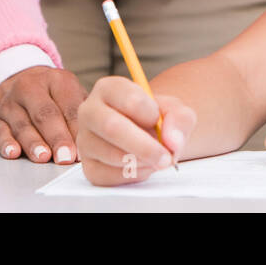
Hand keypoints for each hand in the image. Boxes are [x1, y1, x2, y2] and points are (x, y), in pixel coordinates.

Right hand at [0, 66, 85, 163]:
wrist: (18, 81)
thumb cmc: (53, 95)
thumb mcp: (70, 93)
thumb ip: (80, 113)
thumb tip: (91, 139)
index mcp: (56, 80)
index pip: (68, 104)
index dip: (76, 128)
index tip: (83, 149)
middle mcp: (29, 88)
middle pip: (44, 114)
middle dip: (56, 137)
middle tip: (65, 156)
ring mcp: (10, 103)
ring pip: (22, 125)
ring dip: (33, 143)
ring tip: (43, 157)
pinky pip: (0, 132)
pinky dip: (5, 144)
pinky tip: (13, 152)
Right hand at [76, 76, 195, 185]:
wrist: (148, 134)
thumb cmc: (156, 118)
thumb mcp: (175, 110)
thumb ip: (180, 119)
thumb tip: (172, 142)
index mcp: (109, 88)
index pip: (129, 99)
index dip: (150, 114)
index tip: (159, 121)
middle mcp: (90, 111)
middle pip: (112, 127)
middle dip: (144, 146)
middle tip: (166, 157)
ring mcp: (85, 140)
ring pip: (111, 154)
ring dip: (142, 161)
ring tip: (157, 158)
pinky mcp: (89, 166)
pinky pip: (110, 175)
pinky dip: (133, 175)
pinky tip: (143, 165)